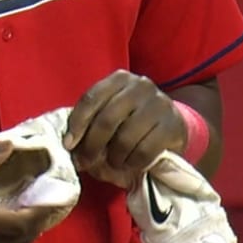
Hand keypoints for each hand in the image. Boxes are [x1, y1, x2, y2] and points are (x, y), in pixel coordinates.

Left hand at [64, 69, 183, 189]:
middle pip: (107, 119)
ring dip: (114, 157)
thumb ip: (91, 122)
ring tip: (113, 162)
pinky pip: (144, 151)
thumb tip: (69, 145)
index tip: (69, 144)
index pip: (91, 98)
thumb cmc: (132, 121)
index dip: (77, 123)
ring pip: (125, 138)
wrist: (172, 126)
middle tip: (87, 162)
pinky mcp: (173, 126)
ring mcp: (159, 104)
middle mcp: (140, 86)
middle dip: (92, 145)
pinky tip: (130, 163)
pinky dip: (133, 163)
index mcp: (120, 78)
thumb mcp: (111, 114)